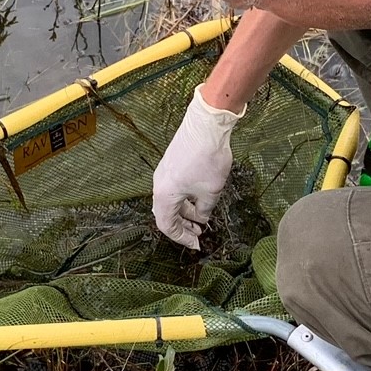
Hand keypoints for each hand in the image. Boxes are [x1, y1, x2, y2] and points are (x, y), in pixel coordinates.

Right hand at [152, 86, 242, 248]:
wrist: (206, 126)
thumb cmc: (207, 160)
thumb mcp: (210, 192)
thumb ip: (204, 210)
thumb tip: (202, 218)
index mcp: (164, 195)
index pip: (167, 225)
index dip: (181, 237)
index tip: (197, 243)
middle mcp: (159, 184)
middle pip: (166, 214)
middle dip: (183, 226)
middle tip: (199, 233)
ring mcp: (164, 172)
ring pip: (171, 201)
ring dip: (185, 212)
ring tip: (202, 217)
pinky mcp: (171, 163)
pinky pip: (174, 188)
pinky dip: (185, 199)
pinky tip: (200, 199)